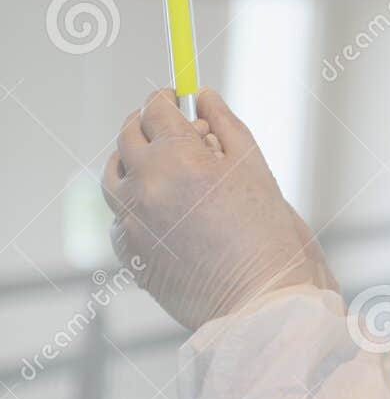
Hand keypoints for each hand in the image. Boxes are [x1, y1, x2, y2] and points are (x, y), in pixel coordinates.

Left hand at [102, 89, 339, 330]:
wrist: (262, 300)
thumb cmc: (268, 233)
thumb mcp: (253, 167)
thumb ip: (224, 125)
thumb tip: (202, 98)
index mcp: (178, 158)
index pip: (155, 109)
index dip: (166, 98)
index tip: (175, 98)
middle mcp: (145, 186)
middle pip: (126, 136)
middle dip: (145, 123)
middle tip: (165, 124)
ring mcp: (131, 222)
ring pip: (113, 175)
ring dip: (131, 161)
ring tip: (159, 165)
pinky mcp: (129, 253)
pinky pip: (118, 216)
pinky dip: (133, 205)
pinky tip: (162, 210)